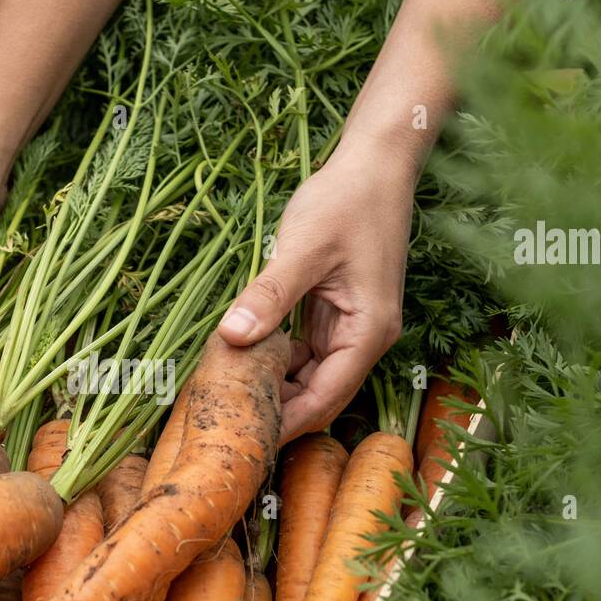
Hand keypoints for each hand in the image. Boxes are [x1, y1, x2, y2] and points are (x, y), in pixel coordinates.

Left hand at [216, 152, 413, 443]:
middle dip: (277, 409)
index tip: (244, 437)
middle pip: (318, 395)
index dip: (286, 422)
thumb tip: (231, 337)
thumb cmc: (346, 201)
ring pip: (309, 375)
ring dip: (274, 384)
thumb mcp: (302, 249)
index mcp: (368, 333)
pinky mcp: (335, 313)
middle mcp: (365, 338)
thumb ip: (268, 297)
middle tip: (225, 418)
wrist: (375, 164)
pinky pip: (304, 351)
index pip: (325, 398)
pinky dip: (276, 357)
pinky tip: (243, 355)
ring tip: (226, 391)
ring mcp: (351, 327)